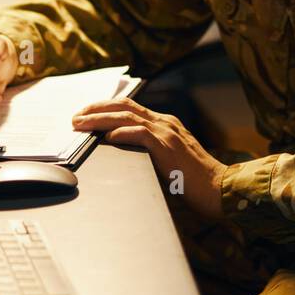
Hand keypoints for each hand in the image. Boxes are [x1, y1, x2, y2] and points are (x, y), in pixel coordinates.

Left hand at [71, 98, 226, 217]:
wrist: (219, 189)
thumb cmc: (194, 181)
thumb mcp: (168, 160)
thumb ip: (148, 152)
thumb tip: (119, 152)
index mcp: (165, 124)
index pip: (130, 107)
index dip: (106, 108)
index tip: (86, 114)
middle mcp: (165, 123)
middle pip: (124, 105)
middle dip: (96, 109)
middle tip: (75, 117)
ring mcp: (167, 132)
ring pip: (127, 116)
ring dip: (100, 119)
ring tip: (80, 124)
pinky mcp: (168, 146)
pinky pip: (140, 133)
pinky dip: (120, 133)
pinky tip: (106, 138)